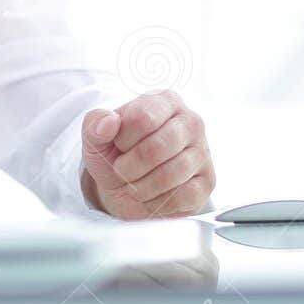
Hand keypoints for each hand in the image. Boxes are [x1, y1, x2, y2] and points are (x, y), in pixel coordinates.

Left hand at [80, 90, 214, 219]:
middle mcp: (191, 122)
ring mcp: (203, 152)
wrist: (125, 186)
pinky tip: (151, 195)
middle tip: (121, 170)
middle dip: (129, 167)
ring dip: (140, 187)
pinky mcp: (207, 182)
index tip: (119, 145)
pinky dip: (157, 202)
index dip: (122, 139)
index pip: (142, 118)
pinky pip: (183, 197)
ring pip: (170, 175)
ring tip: (133, 183)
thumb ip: (95, 123)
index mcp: (165, 101)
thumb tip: (109, 122)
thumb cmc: (115, 154)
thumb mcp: (95, 137)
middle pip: (157, 148)